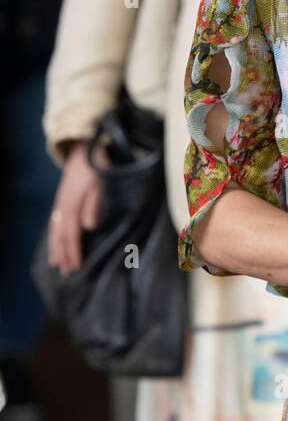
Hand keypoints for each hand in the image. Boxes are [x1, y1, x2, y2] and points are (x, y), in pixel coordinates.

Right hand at [48, 141, 103, 275]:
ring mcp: (60, 204)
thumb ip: (94, 204)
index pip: (71, 235)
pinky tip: (55, 243)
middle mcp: (62, 207)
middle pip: (60, 236)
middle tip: (66, 273)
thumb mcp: (100, 182)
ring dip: (55, 248)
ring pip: (54, 231)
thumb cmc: (95, 165)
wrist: (82, 148)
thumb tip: (89, 227)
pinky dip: (53, 236)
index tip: (76, 267)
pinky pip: (54, 224)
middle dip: (63, 255)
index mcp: (71, 205)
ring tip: (56, 264)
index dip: (73, 252)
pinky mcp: (61, 201)